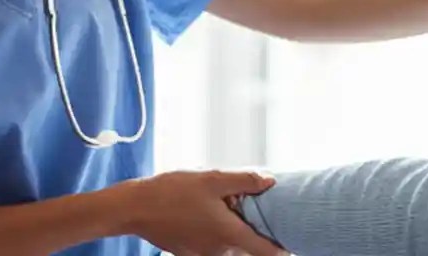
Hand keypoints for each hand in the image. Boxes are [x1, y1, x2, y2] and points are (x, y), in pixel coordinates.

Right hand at [119, 170, 284, 255]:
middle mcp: (220, 251)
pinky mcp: (190, 254)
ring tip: (224, 209)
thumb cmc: (172, 192)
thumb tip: (269, 181)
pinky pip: (212, 248)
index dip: (283, 249)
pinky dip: (216, 235)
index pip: (267, 252)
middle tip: (255, 214)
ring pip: (229, 248)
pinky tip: (204, 215)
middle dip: (255, 235)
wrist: (135, 208)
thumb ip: (244, 181)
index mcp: (230, 234)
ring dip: (233, 233)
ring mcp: (204, 255)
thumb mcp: (211, 179)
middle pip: (248, 250)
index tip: (292, 241)